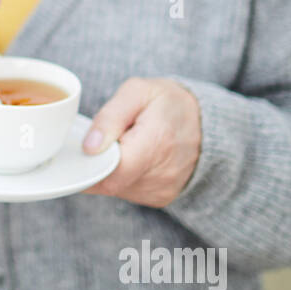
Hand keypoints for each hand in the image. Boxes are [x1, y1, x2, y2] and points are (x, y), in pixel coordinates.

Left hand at [82, 78, 201, 207]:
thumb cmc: (168, 103)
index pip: (111, 170)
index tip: (83, 148)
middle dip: (96, 163)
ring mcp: (162, 190)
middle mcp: (162, 173)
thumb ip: (110, 117)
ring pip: (115, 188)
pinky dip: (121, 176)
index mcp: (157, 142)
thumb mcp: (138, 92)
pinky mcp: (160, 198)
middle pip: (109, 180)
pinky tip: (133, 158)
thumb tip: (89, 147)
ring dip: (108, 170)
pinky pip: (127, 191)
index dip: (89, 163)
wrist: (207, 123)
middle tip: (102, 142)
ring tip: (124, 146)